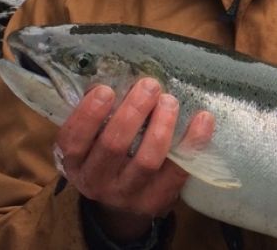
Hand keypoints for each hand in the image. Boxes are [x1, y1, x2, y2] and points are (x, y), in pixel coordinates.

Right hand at [55, 78, 214, 242]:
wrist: (121, 203)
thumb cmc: (106, 155)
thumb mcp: (91, 139)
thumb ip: (97, 113)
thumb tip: (112, 73)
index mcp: (75, 162)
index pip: (74, 140)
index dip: (89, 114)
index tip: (106, 90)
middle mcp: (97, 182)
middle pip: (114, 146)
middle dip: (133, 111)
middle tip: (150, 85)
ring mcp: (128, 194)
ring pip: (147, 160)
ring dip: (161, 125)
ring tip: (170, 101)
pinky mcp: (157, 200)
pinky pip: (178, 171)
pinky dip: (193, 142)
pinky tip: (202, 118)